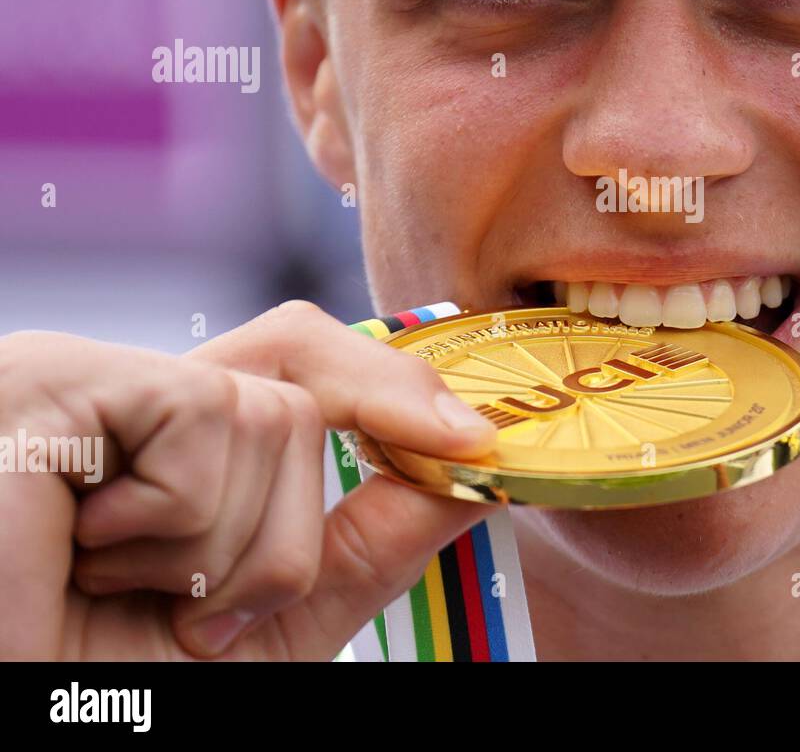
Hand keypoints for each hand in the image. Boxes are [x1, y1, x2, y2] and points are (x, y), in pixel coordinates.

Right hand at [0, 300, 495, 660]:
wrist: (5, 714)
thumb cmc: (105, 690)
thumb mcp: (268, 627)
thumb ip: (367, 545)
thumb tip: (476, 473)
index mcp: (172, 449)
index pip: (304, 361)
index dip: (394, 389)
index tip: (477, 445)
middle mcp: (133, 400)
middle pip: (304, 385)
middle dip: (283, 533)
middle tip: (197, 619)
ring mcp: (96, 380)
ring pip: (275, 414)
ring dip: (220, 550)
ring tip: (112, 590)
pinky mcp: (60, 376)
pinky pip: (210, 419)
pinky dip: (174, 521)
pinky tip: (78, 555)